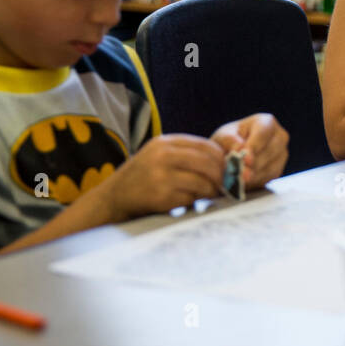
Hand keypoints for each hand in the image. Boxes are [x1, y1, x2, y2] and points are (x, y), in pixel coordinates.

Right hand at [103, 134, 225, 220]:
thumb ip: (186, 154)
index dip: (222, 158)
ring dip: (211, 191)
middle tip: (227, 184)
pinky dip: (194, 202)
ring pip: (203, 182)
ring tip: (209, 195)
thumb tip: (225, 161)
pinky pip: (190, 199)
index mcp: (165, 143)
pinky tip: (188, 202)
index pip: (206, 145)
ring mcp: (161, 176)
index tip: (230, 168)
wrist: (113, 197)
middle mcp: (163, 156)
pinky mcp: (161, 196)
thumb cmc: (144, 177)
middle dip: (222, 175)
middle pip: (208, 163)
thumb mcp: (159, 156)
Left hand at [211, 113, 289, 186]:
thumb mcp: (223, 136)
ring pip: (270, 167)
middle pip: (269, 152)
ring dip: (253, 175)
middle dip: (253, 164)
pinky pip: (268, 178)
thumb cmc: (229, 141)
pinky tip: (243, 181)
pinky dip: (255, 181)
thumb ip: (229, 140)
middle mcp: (279, 137)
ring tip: (237, 178)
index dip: (253, 147)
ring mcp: (281, 155)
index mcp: (267, 122)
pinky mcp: (278, 170)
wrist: (233, 155)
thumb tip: (238, 149)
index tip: (244, 159)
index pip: (263, 134)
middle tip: (239, 174)